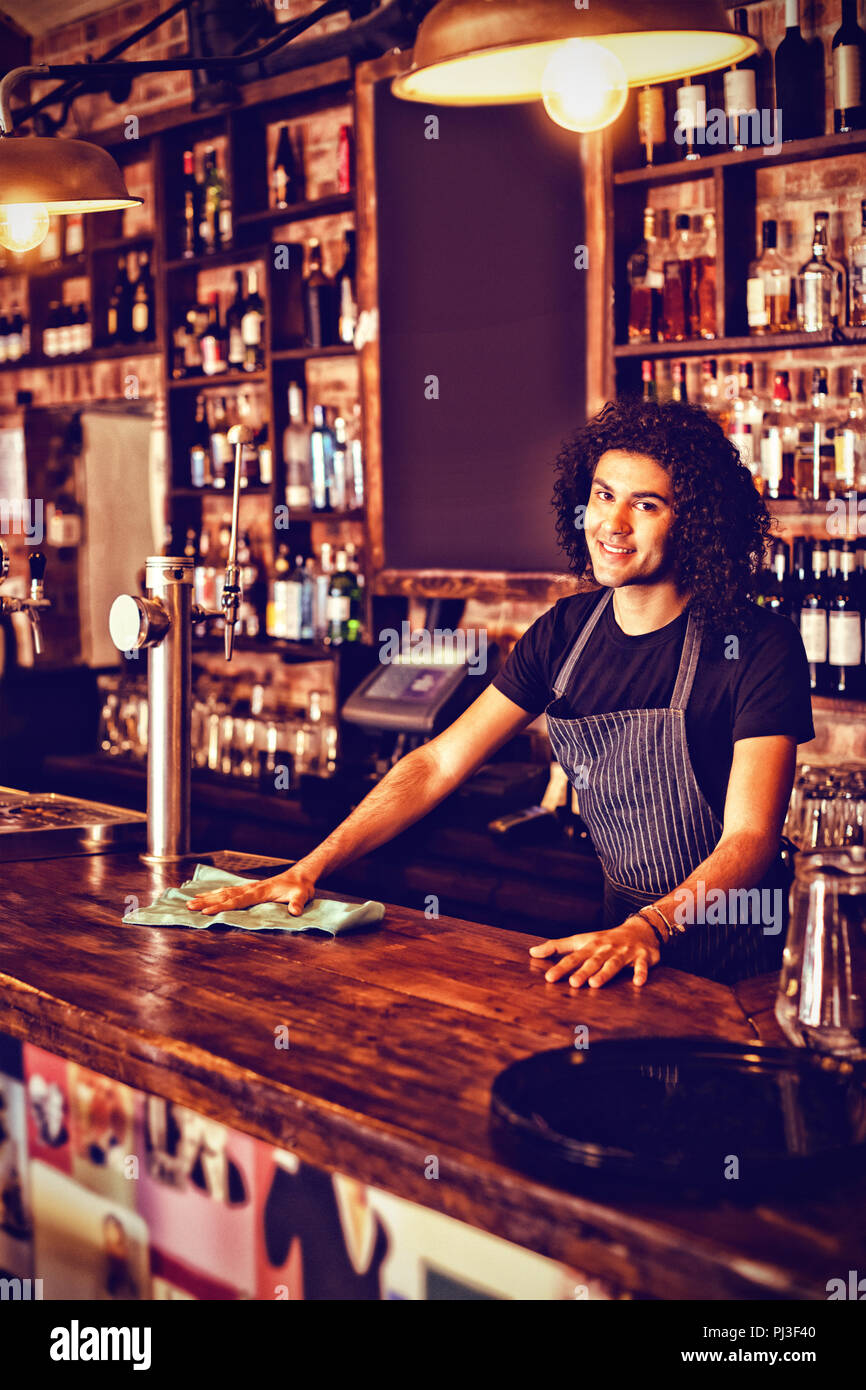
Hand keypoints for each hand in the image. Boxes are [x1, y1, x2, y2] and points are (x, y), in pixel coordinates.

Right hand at [187, 866, 315, 916]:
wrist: (300, 876)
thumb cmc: (301, 887)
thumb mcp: (302, 895)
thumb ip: (297, 903)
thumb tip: (295, 911)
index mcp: (260, 892)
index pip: (237, 900)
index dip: (222, 907)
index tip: (206, 912)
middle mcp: (251, 888)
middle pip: (225, 895)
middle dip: (206, 902)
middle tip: (189, 907)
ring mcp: (249, 887)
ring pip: (223, 892)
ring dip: (207, 897)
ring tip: (190, 902)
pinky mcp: (249, 889)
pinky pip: (228, 890)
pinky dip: (215, 893)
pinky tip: (205, 895)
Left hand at [528, 917, 660, 988]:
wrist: (641, 929)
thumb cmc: (606, 939)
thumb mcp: (581, 940)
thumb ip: (557, 947)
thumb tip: (532, 952)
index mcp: (591, 944)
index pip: (573, 956)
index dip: (561, 967)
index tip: (549, 978)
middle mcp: (606, 948)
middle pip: (592, 961)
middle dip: (582, 971)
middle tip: (572, 983)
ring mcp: (624, 952)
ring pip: (613, 964)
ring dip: (605, 973)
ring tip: (595, 984)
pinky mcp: (643, 956)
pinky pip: (642, 966)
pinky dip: (640, 973)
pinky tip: (638, 983)